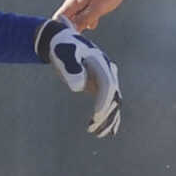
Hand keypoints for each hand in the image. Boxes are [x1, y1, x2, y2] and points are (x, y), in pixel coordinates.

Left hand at [35, 16, 121, 137]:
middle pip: (114, 96)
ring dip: (109, 119)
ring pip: (114, 102)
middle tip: (92, 129)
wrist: (63, 42)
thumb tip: (79, 86)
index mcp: (100, 62)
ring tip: (98, 134)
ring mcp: (107, 77)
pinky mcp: (102, 85)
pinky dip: (110, 117)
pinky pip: (110, 103)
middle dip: (106, 114)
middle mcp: (107, 70)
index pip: (107, 85)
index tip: (96, 116)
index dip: (103, 101)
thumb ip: (70, 68)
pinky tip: (108, 132)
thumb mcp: (63, 54)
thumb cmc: (61, 48)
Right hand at [57, 0, 132, 30]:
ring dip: (82, 19)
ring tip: (91, 25)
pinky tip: (96, 16)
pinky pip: (85, 4)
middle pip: (68, 14)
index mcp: (74, 1)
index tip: (69, 36)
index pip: (59, 16)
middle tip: (81, 34)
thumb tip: (73, 29)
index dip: (61, 27)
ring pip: (77, 9)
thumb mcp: (98, 8)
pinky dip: (88, 12)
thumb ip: (84, 19)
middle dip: (73, 25)